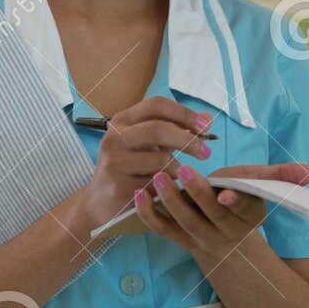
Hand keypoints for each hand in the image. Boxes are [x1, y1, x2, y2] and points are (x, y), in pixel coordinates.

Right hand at [70, 96, 213, 232]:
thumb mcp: (149, 144)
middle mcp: (115, 137)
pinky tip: (169, 190)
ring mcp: (114, 162)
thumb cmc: (130, 168)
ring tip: (185, 175)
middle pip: (158, 129)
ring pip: (159, 160)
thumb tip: (208, 119)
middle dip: (188, 140)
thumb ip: (177, 130)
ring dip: (179, 168)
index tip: (205, 126)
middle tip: (206, 153)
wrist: (100, 201)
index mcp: (123, 120)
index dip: (184, 113)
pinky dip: (168, 187)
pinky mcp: (118, 187)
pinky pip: (155, 185)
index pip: (156, 105)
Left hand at [135, 162, 308, 269]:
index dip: (233, 202)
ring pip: (182, 222)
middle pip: (208, 214)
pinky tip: (137, 195)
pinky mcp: (179, 238)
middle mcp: (223, 230)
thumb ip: (284, 178)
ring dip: (168, 201)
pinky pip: (162, 230)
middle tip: (180, 169)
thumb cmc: (244, 204)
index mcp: (246, 216)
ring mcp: (199, 237)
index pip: (241, 209)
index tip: (225, 193)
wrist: (226, 242)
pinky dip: (148, 215)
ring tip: (157, 177)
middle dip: (195, 193)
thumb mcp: (264, 191)